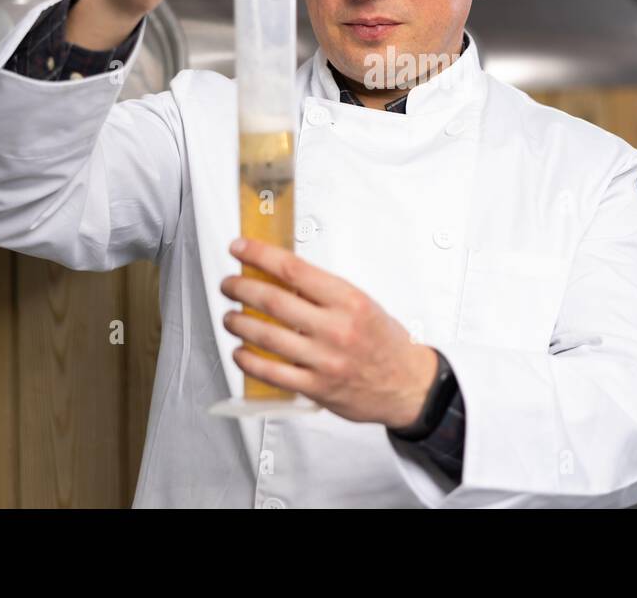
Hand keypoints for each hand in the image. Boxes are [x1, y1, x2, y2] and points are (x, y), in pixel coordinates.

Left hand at [220, 237, 438, 429]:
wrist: (407, 384)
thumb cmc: (383, 340)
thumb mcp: (361, 303)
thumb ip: (323, 291)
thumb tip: (279, 274)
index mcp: (348, 300)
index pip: (294, 270)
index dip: (260, 255)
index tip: (240, 248)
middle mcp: (336, 328)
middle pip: (274, 301)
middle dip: (241, 287)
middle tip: (229, 284)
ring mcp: (324, 360)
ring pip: (266, 337)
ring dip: (239, 323)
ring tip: (230, 316)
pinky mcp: (316, 387)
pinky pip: (271, 372)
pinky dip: (249, 359)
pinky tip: (241, 351)